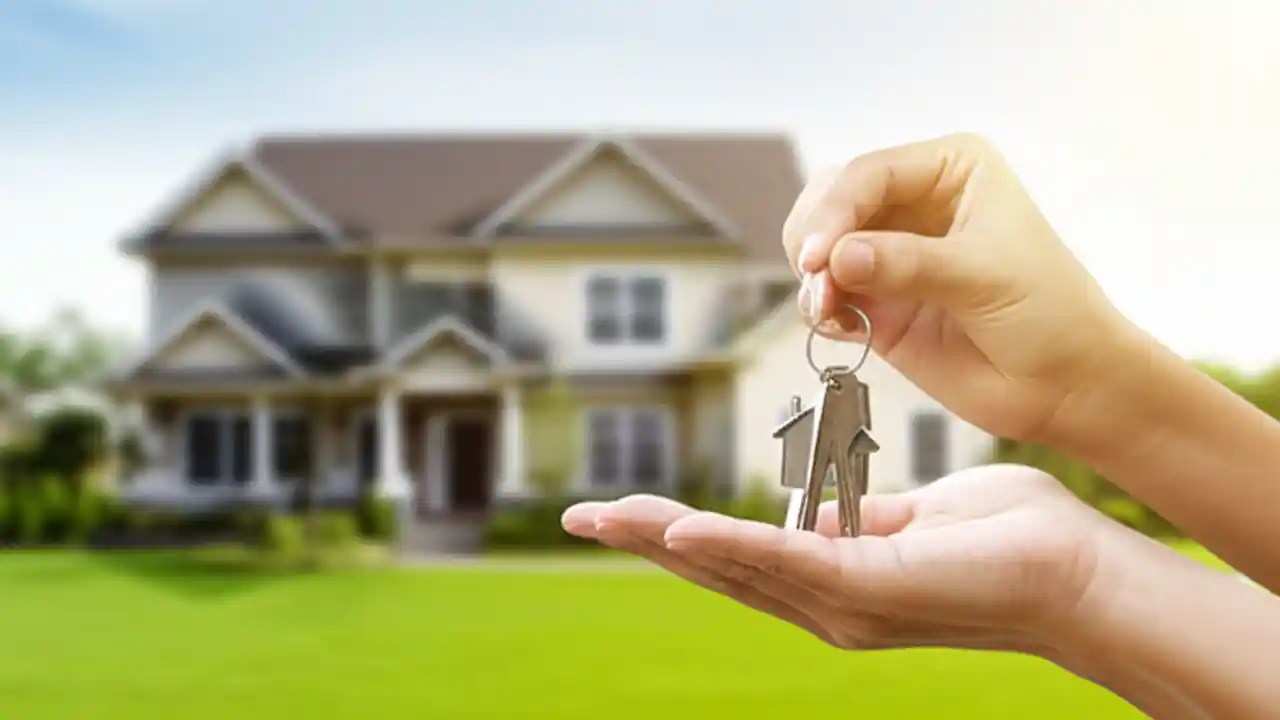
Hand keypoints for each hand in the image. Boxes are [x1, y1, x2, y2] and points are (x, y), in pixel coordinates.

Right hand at [562, 465, 1108, 655]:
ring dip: (666, 542)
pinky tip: (680, 530)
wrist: (1080, 571)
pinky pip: (786, 563)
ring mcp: (845, 605)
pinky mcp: (869, 590)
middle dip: (647, 543)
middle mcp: (828, 606)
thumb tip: (818, 511)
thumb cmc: (1007, 538)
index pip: (740, 560)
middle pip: (720, 572)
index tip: (625, 513)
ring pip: (737, 569)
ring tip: (607, 516)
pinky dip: (728, 546)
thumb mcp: (914, 517)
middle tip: (582, 518)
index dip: (678, 539)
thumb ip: (859, 519)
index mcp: (836, 585)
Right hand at [786, 134, 1129, 441]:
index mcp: (949, 171)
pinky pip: (825, 295)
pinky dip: (819, 308)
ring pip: (818, 245)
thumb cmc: (1051, 314)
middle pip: (830, 201)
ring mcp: (890, 254)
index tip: (818, 255)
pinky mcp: (877, 302)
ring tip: (828, 308)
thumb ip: (909, 264)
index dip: (835, 211)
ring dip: (811, 276)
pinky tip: (840, 325)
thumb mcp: (985, 275)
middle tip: (817, 279)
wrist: (1064, 387)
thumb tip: (839, 258)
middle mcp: (914, 204)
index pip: (869, 174)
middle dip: (814, 238)